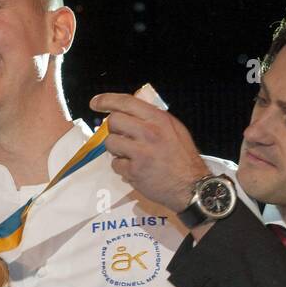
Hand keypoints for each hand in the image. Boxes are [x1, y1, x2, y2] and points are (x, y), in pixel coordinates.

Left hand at [89, 92, 210, 210]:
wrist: (190, 185)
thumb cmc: (182, 157)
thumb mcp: (174, 129)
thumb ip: (152, 118)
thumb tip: (130, 110)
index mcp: (158, 119)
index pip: (126, 102)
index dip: (106, 100)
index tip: (95, 102)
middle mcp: (149, 132)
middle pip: (113, 121)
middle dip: (113, 129)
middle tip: (122, 136)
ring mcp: (140, 152)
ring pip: (110, 142)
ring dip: (116, 149)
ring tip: (129, 154)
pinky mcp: (134, 171)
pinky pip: (115, 164)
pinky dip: (122, 167)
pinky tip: (134, 169)